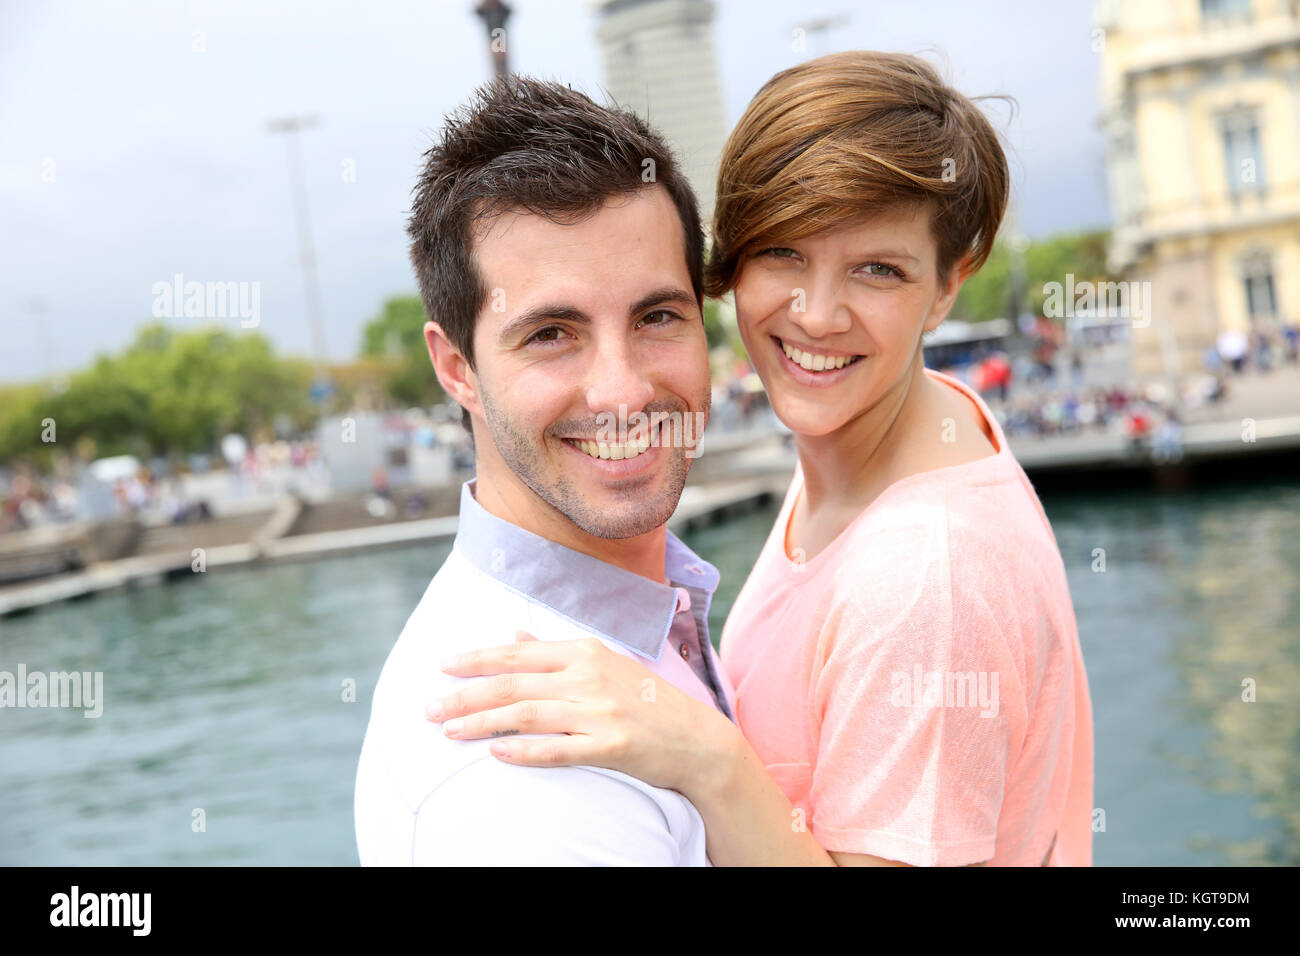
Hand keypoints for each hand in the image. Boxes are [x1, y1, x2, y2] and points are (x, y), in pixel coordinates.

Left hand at [427, 631, 736, 793]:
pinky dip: (523, 752)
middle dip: (464, 694)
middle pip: (513, 683)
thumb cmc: (645, 700)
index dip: (476, 658)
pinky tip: (496, 754)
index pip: (518, 652)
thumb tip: (515, 634)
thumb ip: (555, 650)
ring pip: (526, 715)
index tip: (442, 665)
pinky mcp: (611, 746)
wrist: (697, 738)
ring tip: (449, 731)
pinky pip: (557, 749)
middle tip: (428, 706)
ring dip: (481, 724)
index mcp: (584, 651)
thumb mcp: (604, 662)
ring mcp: (600, 711)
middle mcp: (589, 676)